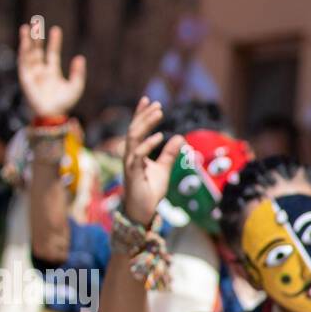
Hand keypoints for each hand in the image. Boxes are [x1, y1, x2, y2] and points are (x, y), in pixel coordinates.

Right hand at [17, 24, 85, 119]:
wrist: (54, 114)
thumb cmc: (65, 103)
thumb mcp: (76, 86)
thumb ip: (78, 73)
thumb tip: (80, 57)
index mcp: (53, 72)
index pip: (53, 53)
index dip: (55, 42)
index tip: (56, 29)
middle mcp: (41, 71)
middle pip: (38, 50)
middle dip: (37, 38)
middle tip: (37, 23)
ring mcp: (33, 74)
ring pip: (29, 54)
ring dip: (27, 41)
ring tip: (27, 28)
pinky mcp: (25, 78)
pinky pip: (23, 62)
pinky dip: (23, 52)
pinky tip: (25, 43)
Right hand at [121, 97, 181, 226]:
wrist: (143, 210)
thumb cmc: (150, 190)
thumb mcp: (164, 169)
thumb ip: (170, 154)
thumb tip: (180, 137)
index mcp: (136, 152)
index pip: (137, 129)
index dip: (142, 114)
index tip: (150, 101)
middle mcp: (130, 154)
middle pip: (134, 129)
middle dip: (145, 115)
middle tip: (158, 104)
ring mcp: (130, 162)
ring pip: (134, 137)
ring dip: (146, 123)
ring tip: (159, 113)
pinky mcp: (132, 172)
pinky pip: (139, 154)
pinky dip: (149, 144)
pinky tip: (160, 136)